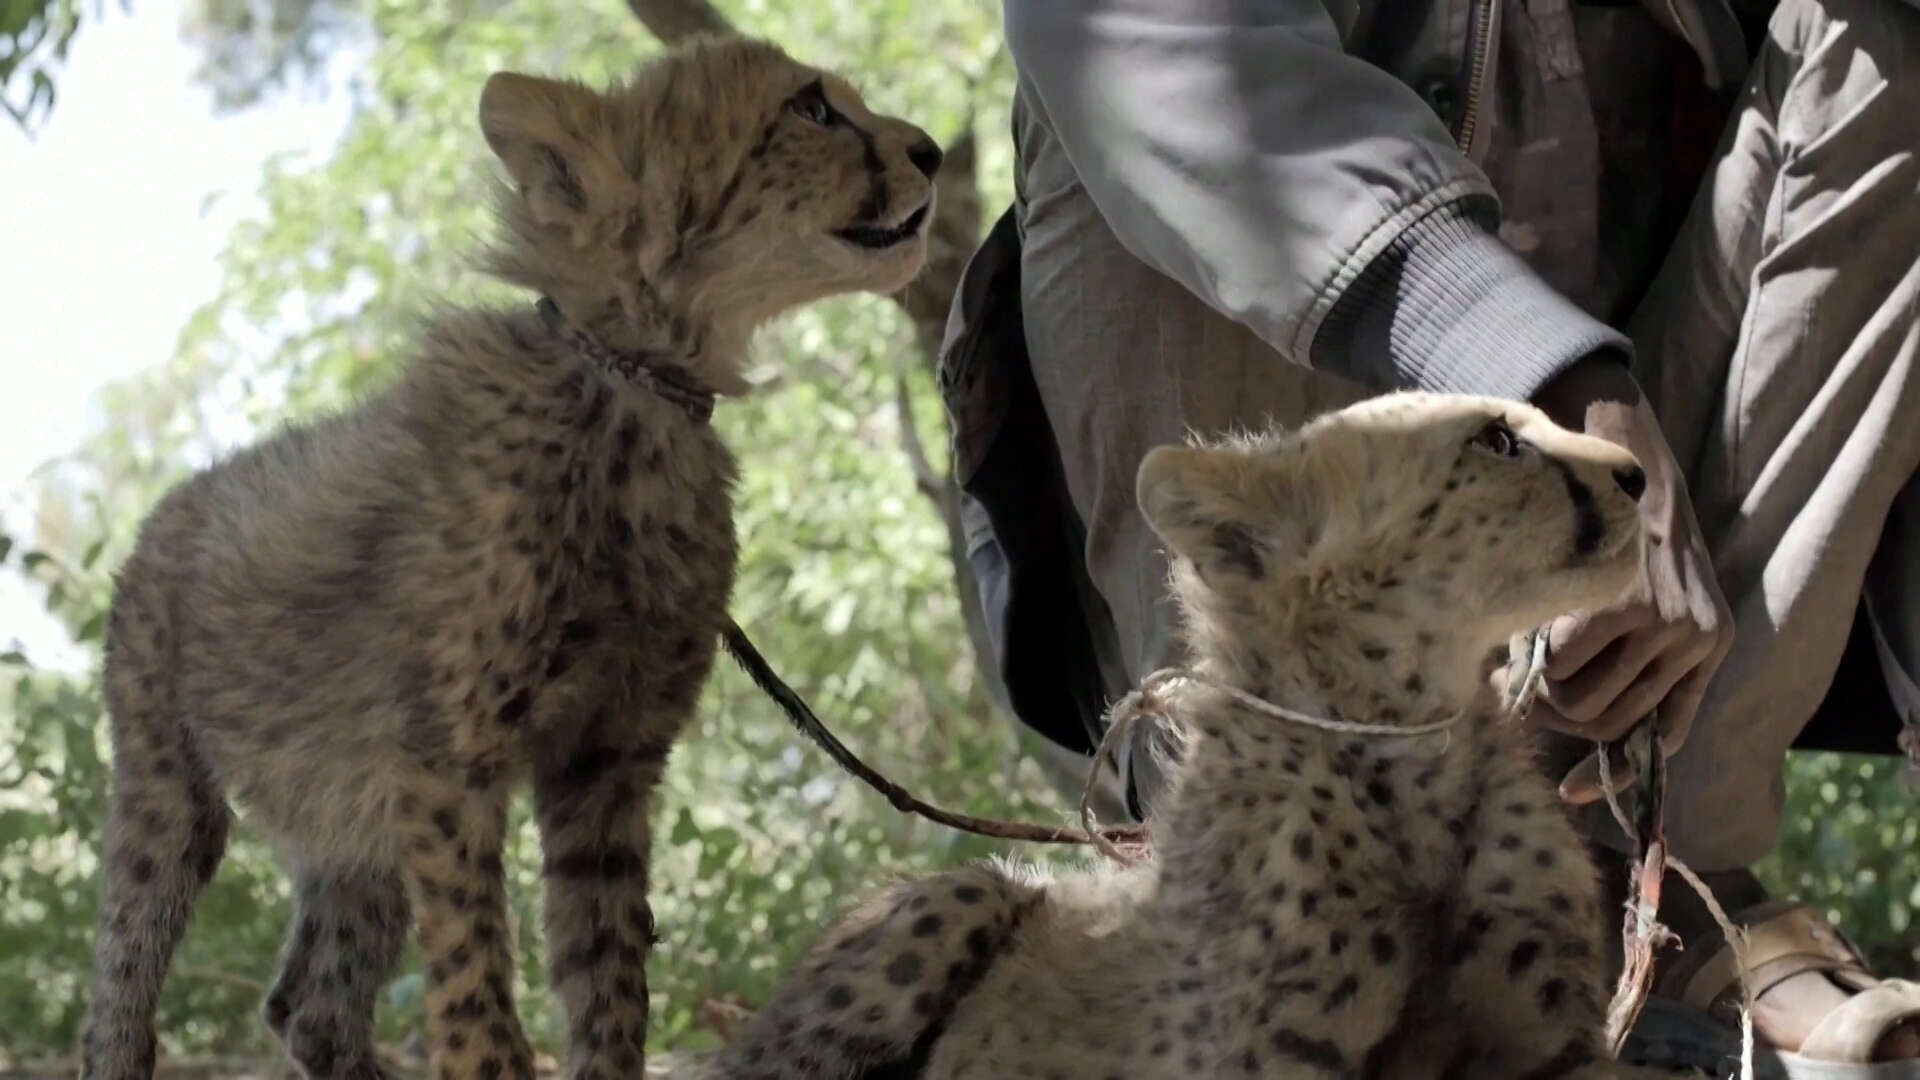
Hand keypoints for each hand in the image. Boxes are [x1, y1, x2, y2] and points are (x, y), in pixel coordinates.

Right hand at [1526, 357, 1733, 803]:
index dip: (1614, 776)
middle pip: (1611, 724)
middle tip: (1523, 691)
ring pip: (1583, 703)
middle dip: (1558, 718)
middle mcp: (1696, 640)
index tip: (1568, 794)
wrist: (1619, 449)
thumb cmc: (1619, 522)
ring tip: (1522, 656)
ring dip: (1543, 690)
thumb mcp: (1652, 588)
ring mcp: (1664, 624)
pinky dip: (1535, 658)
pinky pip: (1562, 667)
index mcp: (1709, 644)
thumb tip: (1571, 720)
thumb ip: (1632, 649)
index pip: (1663, 735)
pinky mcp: (1626, 606)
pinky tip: (1526, 628)